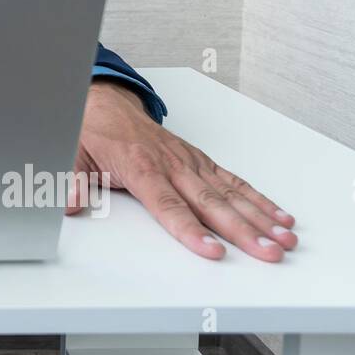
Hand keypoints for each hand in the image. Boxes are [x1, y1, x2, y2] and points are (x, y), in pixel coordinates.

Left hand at [66, 79, 297, 261]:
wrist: (105, 102)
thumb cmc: (91, 131)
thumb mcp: (70, 155)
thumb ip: (71, 182)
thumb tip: (69, 205)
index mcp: (140, 166)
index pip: (168, 205)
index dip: (191, 229)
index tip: (213, 250)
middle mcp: (171, 164)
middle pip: (210, 203)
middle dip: (243, 230)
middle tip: (268, 252)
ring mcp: (189, 161)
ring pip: (229, 193)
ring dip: (260, 217)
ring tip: (285, 239)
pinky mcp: (199, 160)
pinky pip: (233, 180)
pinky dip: (258, 198)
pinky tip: (279, 215)